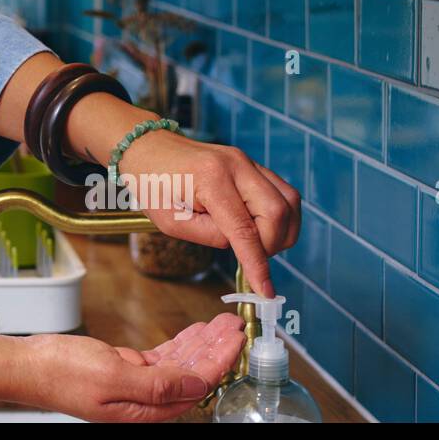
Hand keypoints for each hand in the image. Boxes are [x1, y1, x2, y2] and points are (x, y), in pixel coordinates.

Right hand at [23, 313, 244, 421]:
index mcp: (145, 410)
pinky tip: (194, 332)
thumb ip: (156, 384)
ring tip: (222, 324)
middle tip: (235, 325)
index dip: (219, 361)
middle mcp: (145, 401)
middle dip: (217, 349)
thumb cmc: (60, 373)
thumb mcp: (111, 376)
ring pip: (181, 364)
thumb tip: (197, 384)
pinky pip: (163, 358)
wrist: (28, 366)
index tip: (235, 339)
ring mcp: (136, 385)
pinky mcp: (126, 370)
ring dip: (202, 343)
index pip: (195, 385)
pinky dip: (181, 343)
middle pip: (193, 374)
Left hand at [117, 128, 300, 296]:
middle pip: (278, 212)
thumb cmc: (153, 184)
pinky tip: (259, 227)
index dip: (258, 264)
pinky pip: (282, 193)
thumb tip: (242, 247)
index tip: (265, 290)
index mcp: (211, 179)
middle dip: (271, 245)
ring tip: (254, 242)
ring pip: (289, 201)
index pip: (245, 229)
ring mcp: (247, 161)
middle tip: (250, 257)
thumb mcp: (170, 221)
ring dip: (281, 231)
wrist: (149, 149)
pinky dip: (280, 216)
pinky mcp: (252, 165)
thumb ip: (209, 236)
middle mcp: (236, 165)